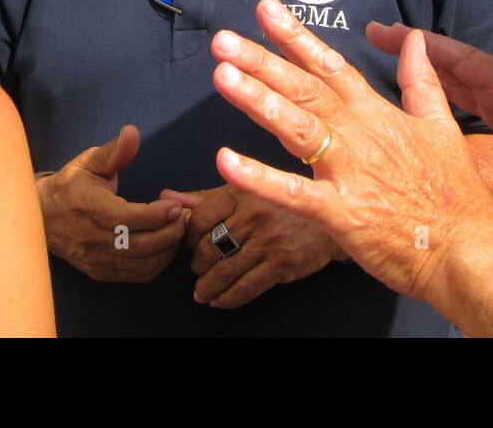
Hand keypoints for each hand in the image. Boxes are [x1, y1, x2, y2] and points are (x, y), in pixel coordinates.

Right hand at [37, 124, 186, 282]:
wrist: (42, 218)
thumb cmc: (70, 185)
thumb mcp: (89, 161)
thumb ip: (115, 151)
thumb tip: (133, 132)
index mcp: (86, 207)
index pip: (124, 219)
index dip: (154, 216)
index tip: (175, 206)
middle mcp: (89, 238)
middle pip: (137, 245)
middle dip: (168, 232)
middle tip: (186, 217)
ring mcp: (94, 259)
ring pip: (140, 263)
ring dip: (167, 249)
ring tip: (180, 229)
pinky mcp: (100, 272)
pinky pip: (136, 275)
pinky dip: (158, 263)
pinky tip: (167, 245)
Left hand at [159, 184, 344, 308]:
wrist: (326, 222)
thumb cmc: (278, 206)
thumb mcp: (242, 195)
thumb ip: (202, 199)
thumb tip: (166, 198)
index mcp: (243, 192)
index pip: (200, 219)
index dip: (190, 237)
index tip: (191, 244)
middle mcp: (255, 214)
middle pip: (209, 247)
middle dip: (197, 264)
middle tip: (197, 269)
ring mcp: (269, 240)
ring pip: (224, 271)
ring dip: (207, 287)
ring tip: (201, 292)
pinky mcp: (282, 263)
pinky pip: (245, 287)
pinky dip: (227, 298)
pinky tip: (220, 300)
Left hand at [209, 0, 492, 308]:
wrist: (469, 248)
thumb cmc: (454, 193)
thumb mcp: (441, 125)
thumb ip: (421, 79)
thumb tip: (414, 38)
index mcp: (377, 114)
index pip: (330, 66)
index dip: (296, 36)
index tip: (265, 9)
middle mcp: (358, 135)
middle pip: (304, 88)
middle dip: (262, 60)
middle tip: (222, 39)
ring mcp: (349, 172)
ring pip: (297, 127)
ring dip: (258, 101)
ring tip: (222, 76)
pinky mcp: (342, 214)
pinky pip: (293, 193)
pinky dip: (259, 178)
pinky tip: (225, 161)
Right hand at [366, 22, 492, 184]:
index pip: (455, 56)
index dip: (421, 43)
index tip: (388, 30)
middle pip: (446, 58)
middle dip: (411, 44)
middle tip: (374, 32)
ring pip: (450, 75)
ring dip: (419, 62)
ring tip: (387, 54)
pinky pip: (459, 95)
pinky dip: (437, 85)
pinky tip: (423, 89)